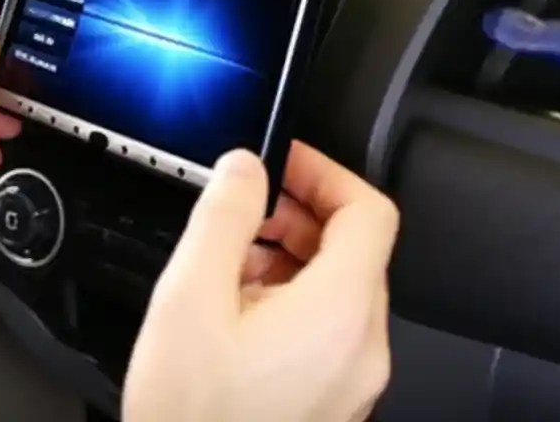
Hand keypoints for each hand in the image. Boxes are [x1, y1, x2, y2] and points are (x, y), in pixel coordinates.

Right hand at [123, 142, 398, 421]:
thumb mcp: (189, 301)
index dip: (325, 173)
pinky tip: (241, 317)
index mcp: (339, 313)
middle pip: (357, 251)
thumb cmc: (194, 421)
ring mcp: (355, 381)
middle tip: (248, 213)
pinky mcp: (336, 403)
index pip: (370, 212)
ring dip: (294, 261)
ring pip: (343, 293)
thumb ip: (223, 218)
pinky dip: (296, 305)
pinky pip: (332, 333)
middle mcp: (362, 348)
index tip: (284, 163)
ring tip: (232, 269)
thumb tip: (245, 167)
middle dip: (301, 218)